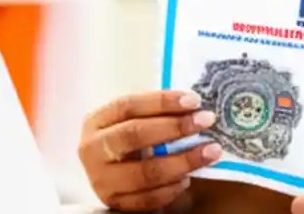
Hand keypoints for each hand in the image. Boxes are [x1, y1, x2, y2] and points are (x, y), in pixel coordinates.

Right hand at [78, 89, 222, 211]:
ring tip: (210, 152)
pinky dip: (172, 189)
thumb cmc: (132, 140)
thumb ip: (157, 113)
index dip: (161, 102)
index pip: (128, 106)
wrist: (114, 176)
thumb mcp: (135, 121)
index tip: (194, 100)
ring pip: (145, 172)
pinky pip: (148, 198)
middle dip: (174, 127)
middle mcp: (92, 150)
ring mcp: (101, 180)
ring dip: (183, 161)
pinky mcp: (115, 203)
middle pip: (134, 135)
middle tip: (206, 121)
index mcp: (96, 122)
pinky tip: (187, 178)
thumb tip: (195, 106)